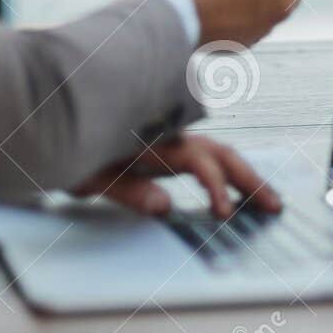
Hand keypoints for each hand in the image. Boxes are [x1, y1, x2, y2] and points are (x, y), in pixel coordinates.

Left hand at [70, 134, 280, 218]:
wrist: (56, 117)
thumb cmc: (71, 148)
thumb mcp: (92, 174)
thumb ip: (129, 191)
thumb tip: (164, 207)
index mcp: (155, 144)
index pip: (201, 164)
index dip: (216, 188)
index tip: (225, 214)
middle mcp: (170, 138)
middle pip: (224, 155)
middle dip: (252, 182)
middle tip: (275, 208)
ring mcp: (173, 140)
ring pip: (221, 153)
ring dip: (247, 177)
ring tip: (269, 202)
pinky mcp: (169, 146)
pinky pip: (209, 156)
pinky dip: (231, 172)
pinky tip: (239, 188)